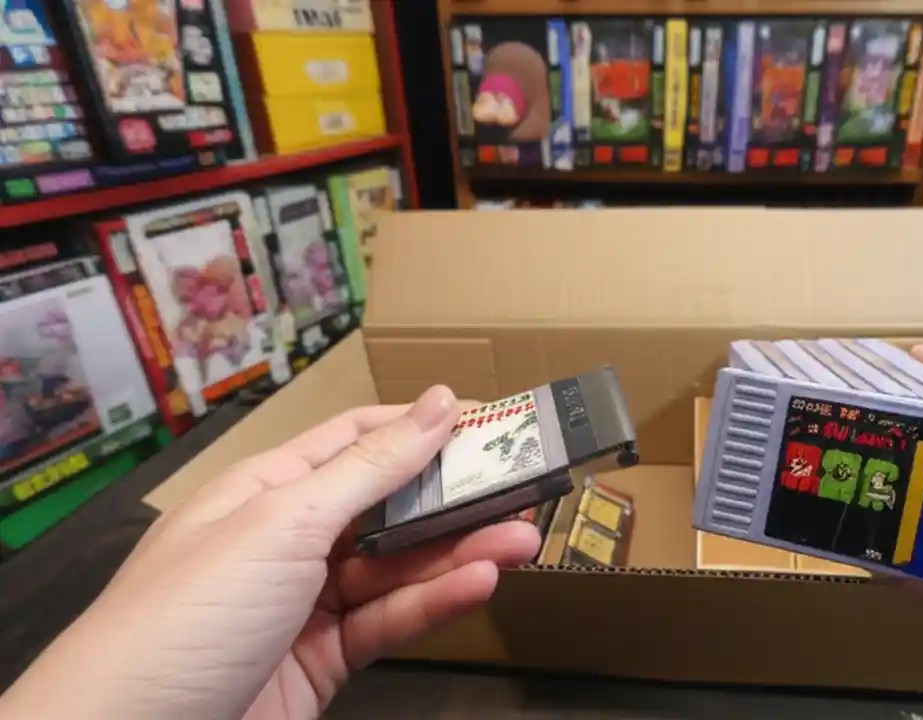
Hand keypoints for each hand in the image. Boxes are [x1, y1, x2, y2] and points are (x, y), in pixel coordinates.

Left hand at [0, 386, 541, 719]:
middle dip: (457, 498)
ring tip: (522, 541)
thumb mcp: (285, 522)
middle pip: (389, 507)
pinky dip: (432, 605)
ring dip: (459, 554)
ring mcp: (305, 605)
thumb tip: (439, 401)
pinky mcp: (321, 663)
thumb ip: (371, 467)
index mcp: (266, 488)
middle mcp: (287, 540)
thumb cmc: (189, 614)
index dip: (426, 428)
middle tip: (526, 488)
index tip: (495, 423)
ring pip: (398, 569)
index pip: (360, 441)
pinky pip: (388, 623)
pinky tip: (477, 586)